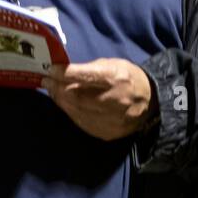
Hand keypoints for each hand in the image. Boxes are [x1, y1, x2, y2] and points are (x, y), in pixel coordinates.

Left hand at [41, 58, 155, 141]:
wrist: (151, 102)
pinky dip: (71, 112)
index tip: (50, 70)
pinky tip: (66, 105)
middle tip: (47, 81)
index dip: (64, 73)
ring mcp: (111, 119)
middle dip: (58, 88)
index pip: (85, 75)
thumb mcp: (112, 65)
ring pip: (77, 111)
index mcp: (116, 78)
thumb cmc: (128, 78)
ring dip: (61, 101)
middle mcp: (114, 100)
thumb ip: (89, 70)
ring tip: (54, 92)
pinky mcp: (108, 133)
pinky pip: (82, 123)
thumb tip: (63, 74)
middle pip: (77, 96)